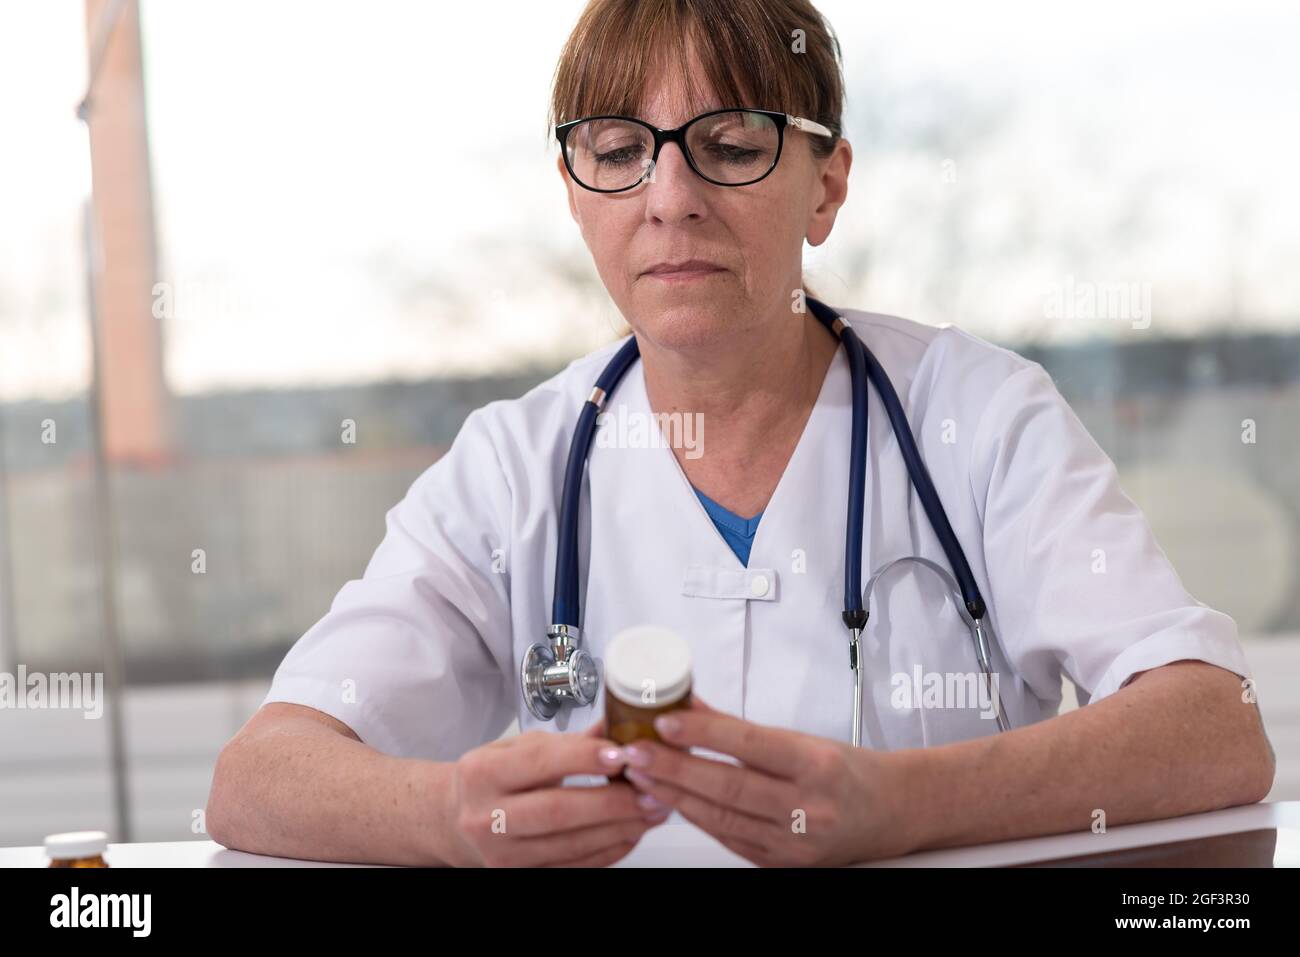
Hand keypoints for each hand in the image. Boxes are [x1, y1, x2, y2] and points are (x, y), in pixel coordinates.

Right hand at [440, 723, 670, 866]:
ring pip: (571, 843)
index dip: (585, 758)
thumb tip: (619, 726)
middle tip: (650, 787)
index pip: (540, 762)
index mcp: (483, 772)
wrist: (457, 820)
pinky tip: (632, 831)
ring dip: (620, 827)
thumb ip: (570, 741)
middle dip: (612, 800)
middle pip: (558, 810)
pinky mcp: (521, 875)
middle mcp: (486, 816)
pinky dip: (610, 849)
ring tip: (652, 809)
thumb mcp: (519, 747)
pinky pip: (575, 865)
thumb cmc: (492, 778)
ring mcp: (502, 853)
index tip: (622, 752)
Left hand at [617, 697, 912, 865]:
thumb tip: (690, 705)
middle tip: (635, 751)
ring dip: (675, 794)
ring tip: (642, 774)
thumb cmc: (845, 771)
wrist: (888, 813)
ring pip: (721, 817)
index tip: (666, 721)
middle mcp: (808, 806)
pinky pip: (728, 838)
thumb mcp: (800, 738)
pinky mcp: (780, 863)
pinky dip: (696, 817)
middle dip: (674, 768)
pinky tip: (673, 800)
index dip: (704, 733)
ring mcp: (794, 841)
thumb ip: (740, 727)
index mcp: (816, 764)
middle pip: (728, 785)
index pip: (750, 744)